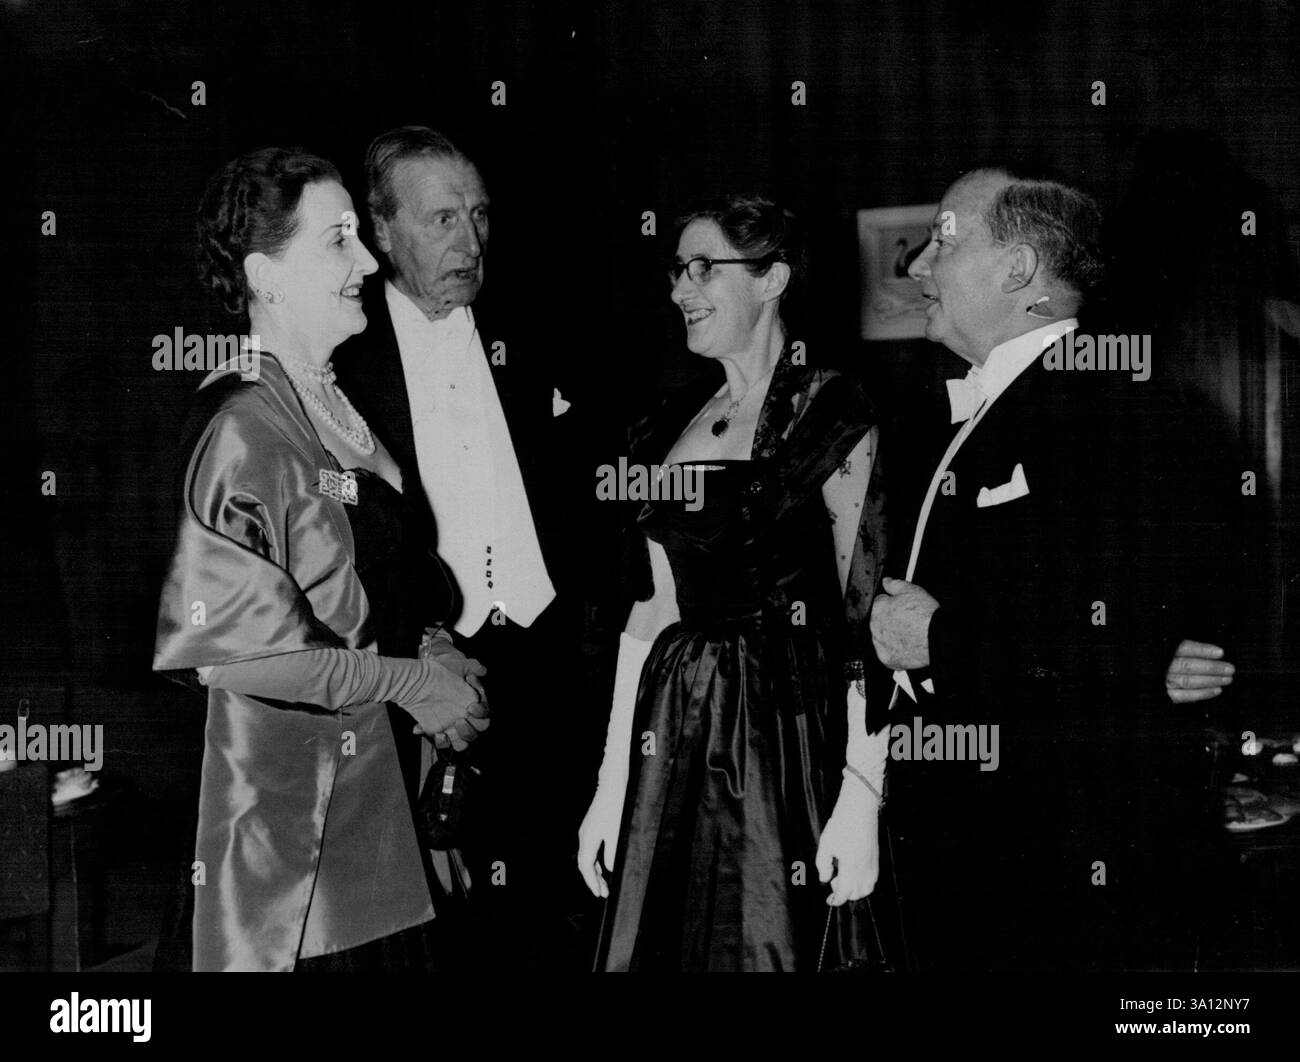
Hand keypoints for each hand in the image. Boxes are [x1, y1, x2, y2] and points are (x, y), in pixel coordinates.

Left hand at [403, 656, 488, 752]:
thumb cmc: (439, 672)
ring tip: (454, 726)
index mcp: (473, 702)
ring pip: (466, 741)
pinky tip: (438, 734)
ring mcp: (453, 725)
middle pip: (479, 728)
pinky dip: (443, 742)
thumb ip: (472, 666)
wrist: (418, 679)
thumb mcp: (457, 665)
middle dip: (473, 726)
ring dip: (463, 736)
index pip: (484, 711)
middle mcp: (466, 715)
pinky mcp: (439, 731)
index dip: (481, 711)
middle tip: (461, 720)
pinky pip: (445, 744)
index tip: (471, 706)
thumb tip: (483, 670)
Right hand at [577, 784, 624, 898]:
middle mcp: (584, 836)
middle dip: (593, 880)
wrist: (612, 784)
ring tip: (604, 885)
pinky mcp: (592, 826)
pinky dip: (596, 862)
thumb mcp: (617, 832)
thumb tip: (609, 869)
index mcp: (587, 839)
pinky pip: (591, 850)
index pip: (586, 867)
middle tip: (603, 894)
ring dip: (595, 872)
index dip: (591, 882)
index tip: (598, 894)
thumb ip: (612, 852)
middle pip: (585, 864)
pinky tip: (603, 867)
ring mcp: (587, 831)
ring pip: (588, 857)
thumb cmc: (615, 806)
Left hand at [816, 791, 880, 905]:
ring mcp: (873, 864)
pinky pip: (873, 880)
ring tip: (844, 876)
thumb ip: (823, 865)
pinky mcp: (876, 858)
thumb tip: (825, 879)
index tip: (829, 900)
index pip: (844, 893)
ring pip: (867, 889)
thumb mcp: (826, 844)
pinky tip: (854, 872)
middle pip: (857, 894)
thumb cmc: (841, 825)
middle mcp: (864, 869)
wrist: (859, 810)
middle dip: (845, 894)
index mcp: (851, 867)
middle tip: (834, 881)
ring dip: (855, 890)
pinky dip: (864, 883)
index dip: (835, 900)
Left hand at [870, 577, 938, 670]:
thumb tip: (886, 581)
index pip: (881, 603)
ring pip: (883, 638)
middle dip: (892, 620)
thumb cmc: (925, 614)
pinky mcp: (887, 658)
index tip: (903, 608)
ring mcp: (880, 643)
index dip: (894, 604)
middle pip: (881, 621)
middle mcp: (875, 626)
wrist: (936, 637)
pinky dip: (896, 652)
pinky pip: (888, 654)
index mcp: (878, 607)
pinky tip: (907, 647)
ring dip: (892, 636)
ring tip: (910, 635)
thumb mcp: (911, 589)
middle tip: (909, 622)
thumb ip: (894, 584)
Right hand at [1166, 639, 1234, 703]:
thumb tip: (1214, 651)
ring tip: (1227, 679)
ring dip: (1211, 680)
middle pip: (1188, 666)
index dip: (1202, 651)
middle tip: (1230, 669)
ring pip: (1188, 681)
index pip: (1183, 648)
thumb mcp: (1169, 647)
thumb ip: (1187, 648)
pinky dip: (1203, 693)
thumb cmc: (1166, 660)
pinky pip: (1184, 696)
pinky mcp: (1164, 696)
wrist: (1142, 680)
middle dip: (1211, 668)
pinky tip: (1217, 690)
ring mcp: (1163, 682)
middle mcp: (1161, 666)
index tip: (1220, 653)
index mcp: (1162, 651)